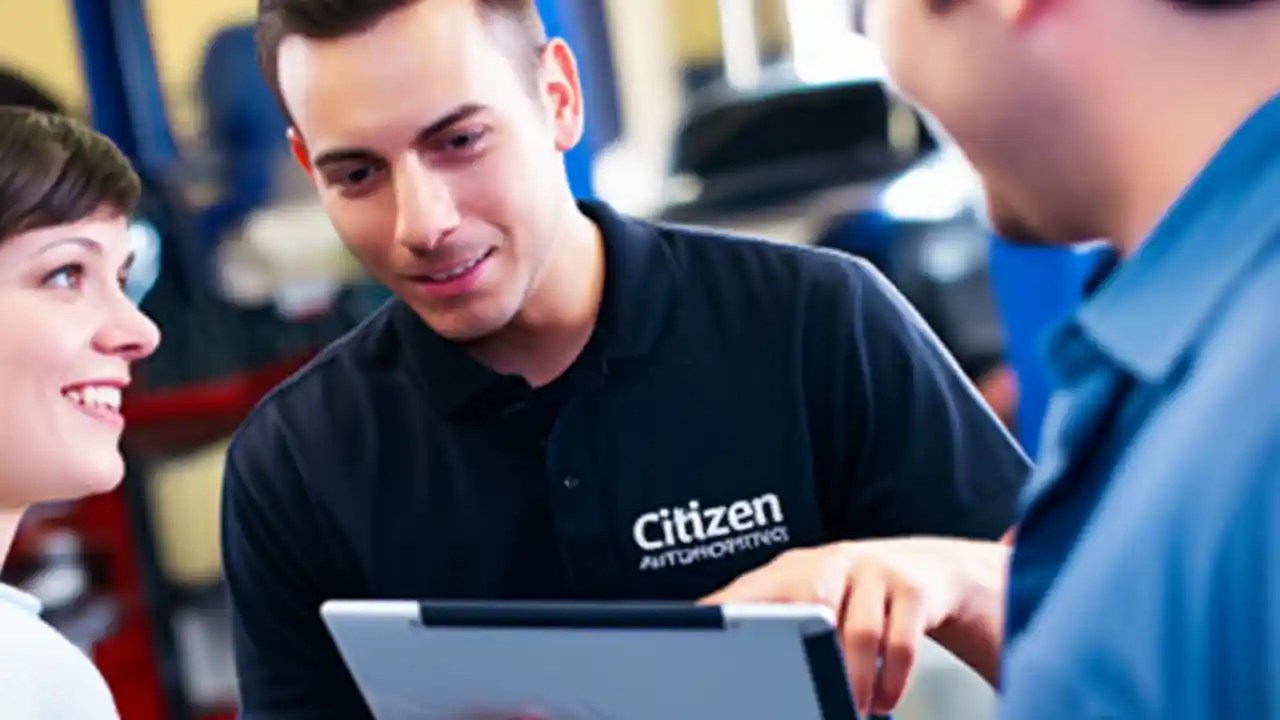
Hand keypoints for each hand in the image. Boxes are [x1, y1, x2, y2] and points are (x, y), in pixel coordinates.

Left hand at [699, 538, 1006, 716]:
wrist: (929, 570)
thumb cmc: (854, 594)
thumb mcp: (810, 596)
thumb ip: (770, 621)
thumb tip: (719, 654)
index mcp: (792, 570)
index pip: (750, 593)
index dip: (728, 616)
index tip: (710, 646)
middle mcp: (831, 563)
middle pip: (807, 609)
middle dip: (801, 657)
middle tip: (797, 697)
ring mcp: (873, 572)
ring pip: (858, 634)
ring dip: (852, 682)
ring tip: (851, 710)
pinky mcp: (912, 589)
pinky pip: (899, 643)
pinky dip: (890, 681)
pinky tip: (883, 699)